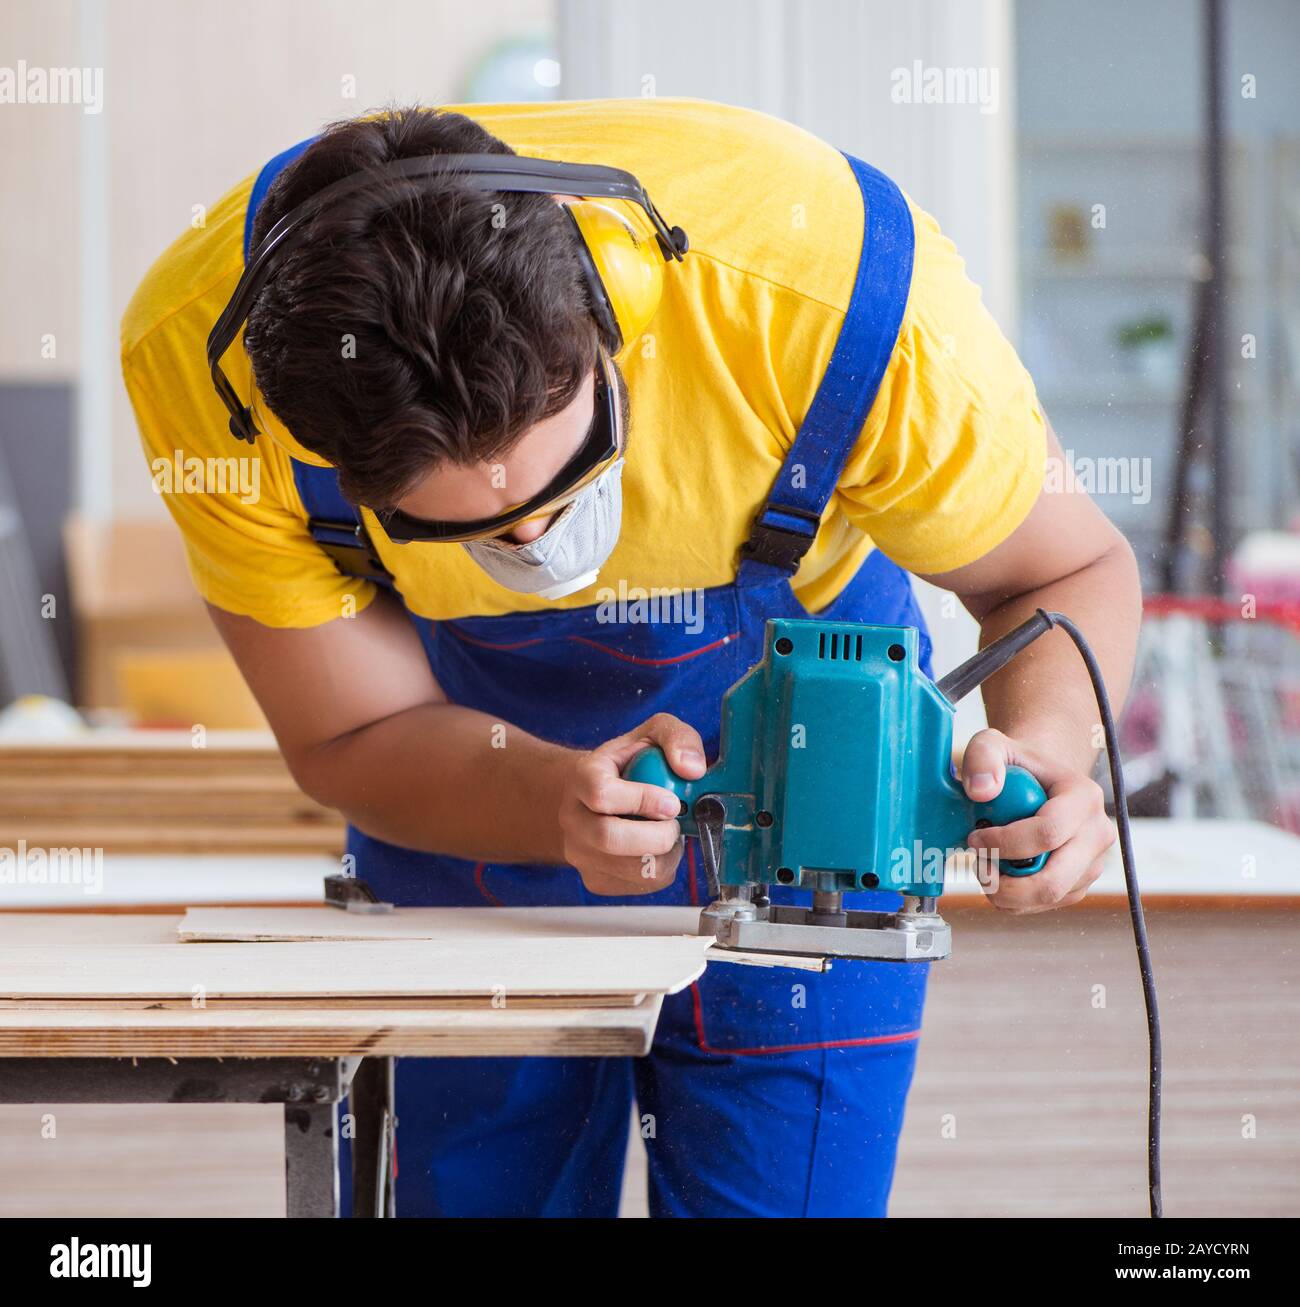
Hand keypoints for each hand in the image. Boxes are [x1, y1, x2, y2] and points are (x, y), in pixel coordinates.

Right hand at [558, 713, 706, 896]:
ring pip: (632, 869)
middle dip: (656, 835)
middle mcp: (573, 818)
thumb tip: (692, 768)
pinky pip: (640, 885)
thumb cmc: (626, 766)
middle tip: (674, 824)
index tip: (671, 802)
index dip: (643, 800)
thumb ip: (676, 738)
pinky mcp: (596, 879)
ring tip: (667, 832)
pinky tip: (657, 848)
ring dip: (665, 853)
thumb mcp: (651, 736)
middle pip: (610, 838)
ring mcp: (581, 853)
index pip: (602, 794)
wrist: (596, 797)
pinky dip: (662, 869)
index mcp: (582, 778)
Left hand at [960, 728, 1114, 912]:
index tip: (974, 837)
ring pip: (1050, 897)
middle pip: (1054, 881)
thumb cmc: (1017, 765)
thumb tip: (981, 791)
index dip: (1005, 843)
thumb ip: (983, 757)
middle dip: (1006, 884)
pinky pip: (1046, 904)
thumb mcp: (994, 745)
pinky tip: (1001, 873)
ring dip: (1007, 892)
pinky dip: (1016, 899)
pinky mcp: (1080, 883)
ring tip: (986, 865)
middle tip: (978, 865)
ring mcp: (1093, 862)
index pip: (1048, 833)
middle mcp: (1098, 833)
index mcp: (1084, 796)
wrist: (1040, 782)